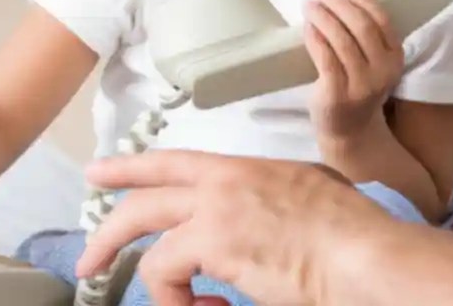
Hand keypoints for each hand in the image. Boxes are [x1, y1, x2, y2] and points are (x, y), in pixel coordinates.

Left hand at [75, 151, 393, 305]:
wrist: (364, 253)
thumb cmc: (354, 237)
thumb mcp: (314, 195)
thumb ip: (277, 199)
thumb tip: (263, 222)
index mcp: (250, 169)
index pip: (177, 161)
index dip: (133, 167)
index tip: (100, 172)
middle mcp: (227, 180)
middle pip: (147, 194)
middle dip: (109, 227)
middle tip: (88, 258)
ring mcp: (217, 207)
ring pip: (144, 231)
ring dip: (140, 276)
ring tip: (154, 305)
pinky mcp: (211, 239)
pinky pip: (163, 271)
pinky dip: (174, 300)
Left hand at [303, 0, 402, 141]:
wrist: (349, 129)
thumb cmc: (358, 86)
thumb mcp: (374, 63)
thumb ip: (367, 37)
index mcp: (395, 57)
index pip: (381, 19)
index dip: (361, 0)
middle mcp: (383, 71)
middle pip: (361, 26)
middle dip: (338, 4)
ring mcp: (361, 84)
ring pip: (341, 40)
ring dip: (323, 17)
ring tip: (309, 6)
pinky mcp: (337, 93)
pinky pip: (325, 57)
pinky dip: (315, 37)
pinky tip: (307, 27)